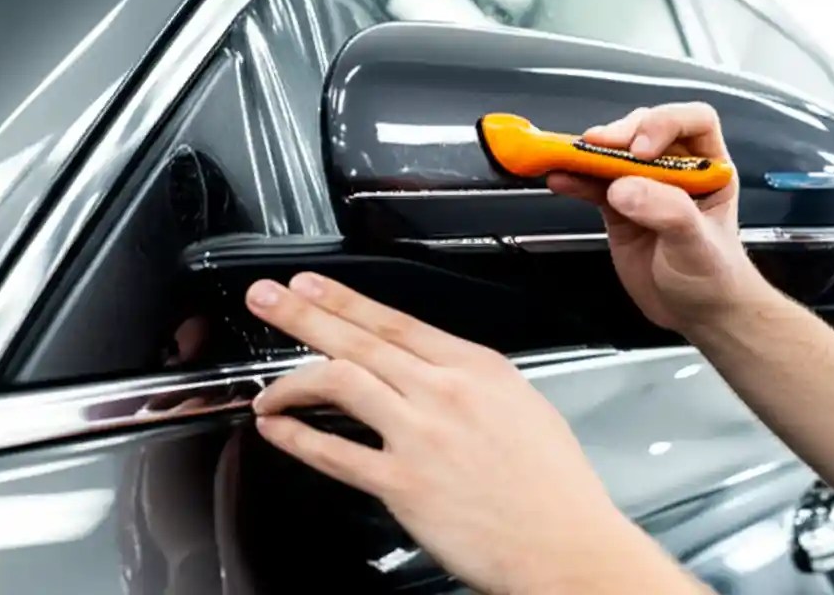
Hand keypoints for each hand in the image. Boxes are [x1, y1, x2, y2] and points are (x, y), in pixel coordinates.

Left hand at [247, 274, 695, 593]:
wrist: (567, 546)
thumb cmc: (555, 488)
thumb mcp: (526, 407)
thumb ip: (476, 385)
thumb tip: (440, 375)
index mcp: (478, 368)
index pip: (396, 321)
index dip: (345, 300)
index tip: (313, 286)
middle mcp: (445, 393)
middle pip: (360, 340)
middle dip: (304, 314)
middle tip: (267, 298)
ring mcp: (420, 436)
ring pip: (340, 383)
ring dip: (292, 379)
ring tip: (266, 384)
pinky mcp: (402, 485)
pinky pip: (334, 454)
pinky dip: (297, 438)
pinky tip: (277, 431)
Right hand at [548, 102, 773, 336]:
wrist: (698, 313)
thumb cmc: (714, 276)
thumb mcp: (697, 244)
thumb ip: (667, 211)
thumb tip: (622, 187)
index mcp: (709, 166)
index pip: (693, 121)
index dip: (666, 123)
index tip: (641, 149)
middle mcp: (676, 168)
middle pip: (646, 129)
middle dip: (621, 135)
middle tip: (599, 147)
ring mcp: (645, 187)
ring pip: (615, 154)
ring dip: (590, 153)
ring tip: (569, 156)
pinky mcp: (618, 207)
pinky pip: (593, 184)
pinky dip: (575, 179)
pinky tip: (559, 178)